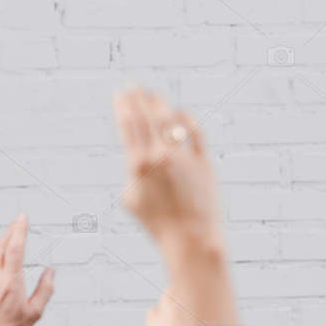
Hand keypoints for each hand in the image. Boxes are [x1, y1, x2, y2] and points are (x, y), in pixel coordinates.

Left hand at [0, 213, 54, 325]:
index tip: (22, 218)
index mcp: (11, 282)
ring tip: (9, 238)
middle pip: (2, 246)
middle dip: (11, 231)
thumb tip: (50, 271)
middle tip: (17, 221)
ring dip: (0, 243)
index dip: (19, 230)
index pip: (15, 248)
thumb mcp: (35, 312)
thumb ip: (45, 289)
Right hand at [114, 88, 222, 257]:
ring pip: (170, 119)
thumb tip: (138, 156)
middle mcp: (160, 156)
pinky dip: (186, 119)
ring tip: (152, 96)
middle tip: (134, 88)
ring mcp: (184, 157)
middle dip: (138, 98)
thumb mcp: (131, 199)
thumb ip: (132, 172)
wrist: (191, 238)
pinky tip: (180, 112)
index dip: (123, 105)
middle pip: (147, 116)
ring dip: (159, 103)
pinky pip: (196, 132)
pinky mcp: (204, 162)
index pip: (128, 124)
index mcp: (138, 164)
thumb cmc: (157, 223)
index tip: (121, 95)